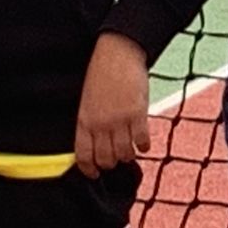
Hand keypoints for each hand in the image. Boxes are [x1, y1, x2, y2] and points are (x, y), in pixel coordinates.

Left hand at [74, 32, 150, 178]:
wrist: (118, 54)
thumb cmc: (101, 74)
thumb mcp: (88, 100)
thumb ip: (91, 122)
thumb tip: (98, 142)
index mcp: (84, 121)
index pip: (83, 155)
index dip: (90, 169)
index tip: (95, 173)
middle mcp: (100, 124)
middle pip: (105, 158)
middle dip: (110, 163)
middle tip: (116, 160)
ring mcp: (119, 120)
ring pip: (124, 153)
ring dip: (128, 156)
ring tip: (130, 151)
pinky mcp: (137, 114)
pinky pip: (141, 140)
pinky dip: (143, 146)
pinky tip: (143, 144)